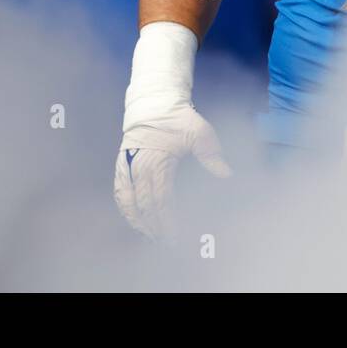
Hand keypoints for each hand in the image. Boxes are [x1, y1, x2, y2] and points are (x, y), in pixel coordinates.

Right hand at [113, 104, 230, 239]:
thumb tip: (227, 175)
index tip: (176, 236)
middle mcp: (138, 167)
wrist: (154, 104)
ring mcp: (126, 167)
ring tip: (151, 237)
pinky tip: (135, 221)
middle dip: (156, 228)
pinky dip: (125, 210)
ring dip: (139, 223)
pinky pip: (119, 193)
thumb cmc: (178, 119)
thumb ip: (212, 156)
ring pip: (128, 203)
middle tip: (167, 243)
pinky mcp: (120, 165)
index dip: (168, 222)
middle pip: (145, 206)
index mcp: (158, 162)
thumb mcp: (200, 133)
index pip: (162, 200)